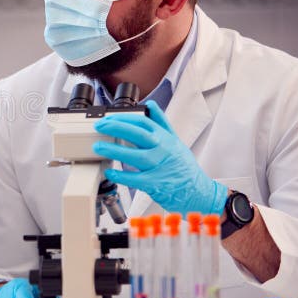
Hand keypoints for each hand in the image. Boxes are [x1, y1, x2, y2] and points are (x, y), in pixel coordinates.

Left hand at [92, 100, 227, 215]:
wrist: (199, 192)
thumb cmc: (183, 166)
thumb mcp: (175, 140)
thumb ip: (161, 122)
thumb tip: (150, 104)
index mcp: (165, 138)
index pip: (144, 123)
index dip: (124, 118)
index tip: (108, 118)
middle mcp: (164, 150)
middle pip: (139, 135)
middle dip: (117, 128)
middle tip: (99, 127)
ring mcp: (161, 167)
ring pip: (136, 156)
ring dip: (115, 150)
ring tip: (98, 147)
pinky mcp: (157, 184)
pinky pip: (137, 179)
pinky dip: (122, 176)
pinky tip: (110, 171)